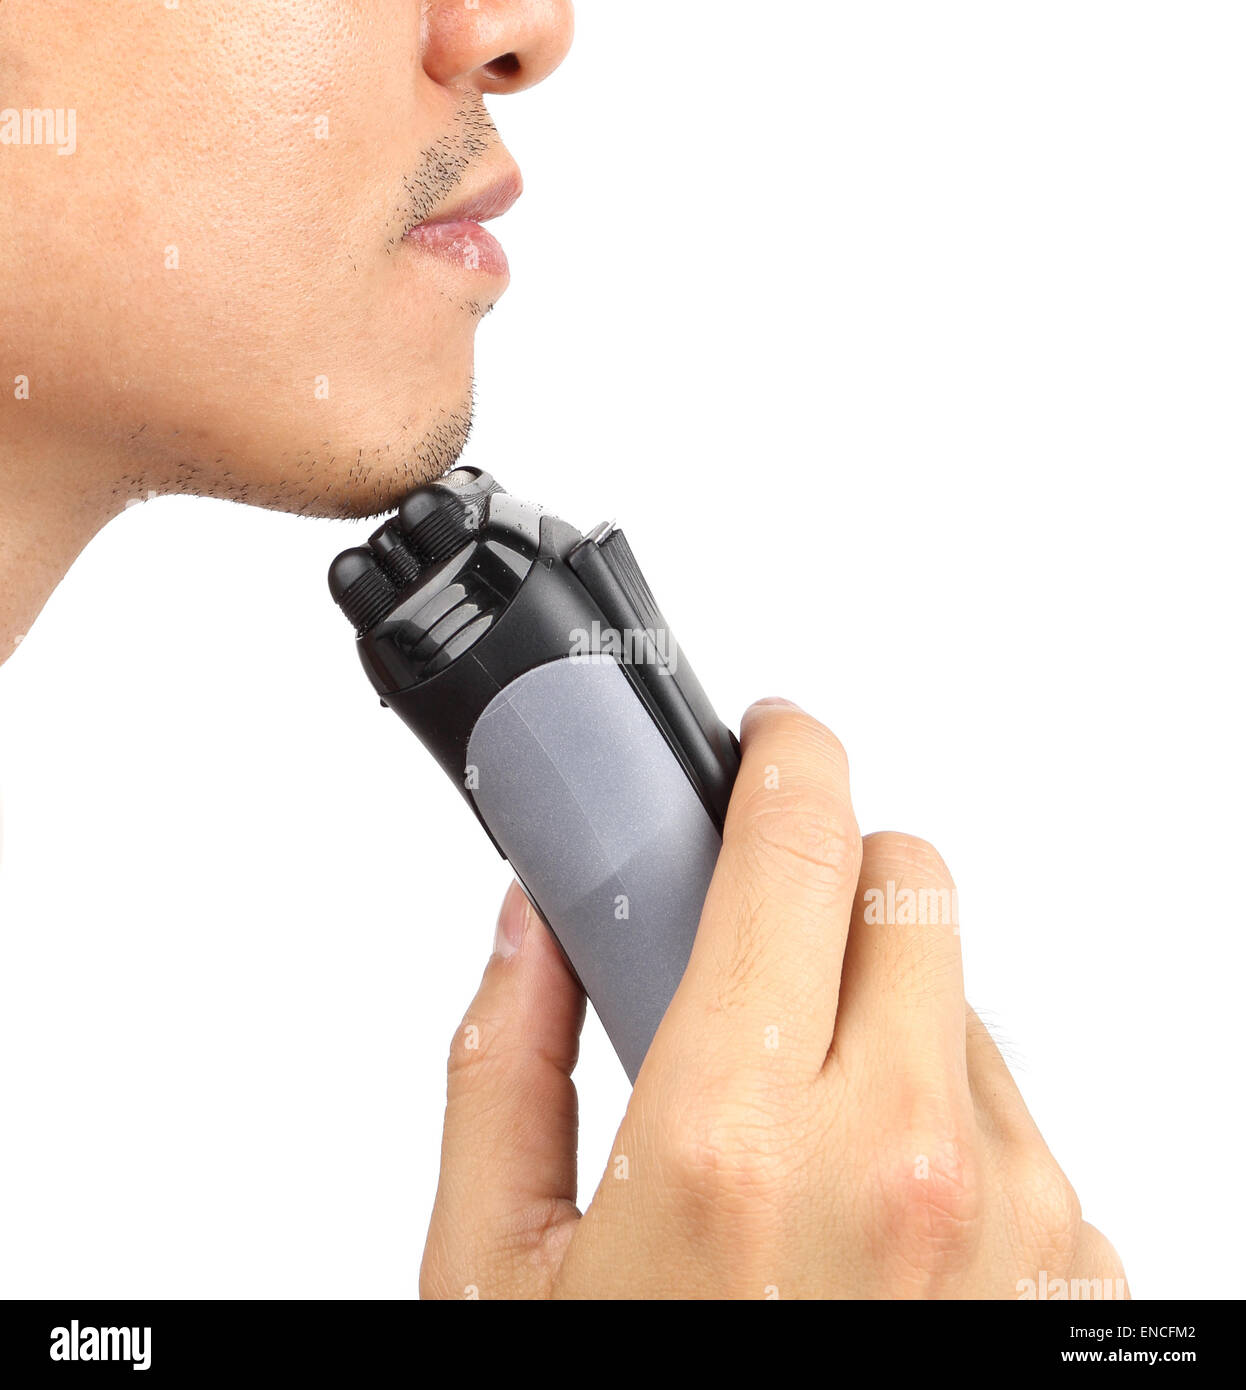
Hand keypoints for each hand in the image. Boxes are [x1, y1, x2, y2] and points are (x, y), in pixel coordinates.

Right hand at [420, 699, 1126, 1298]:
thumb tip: (534, 926)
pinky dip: (940, 1118)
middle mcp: (901, 1165)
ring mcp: (1012, 1222)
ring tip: (797, 1126)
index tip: (772, 737)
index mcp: (734, 1141)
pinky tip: (868, 1213)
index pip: (799, 844)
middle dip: (833, 876)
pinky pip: (1014, 1118)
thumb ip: (506, 1061)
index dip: (786, 757)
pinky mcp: (1074, 1274)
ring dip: (881, 1012)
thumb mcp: (496, 1271)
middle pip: (911, 885)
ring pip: (963, 1004)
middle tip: (759, 935)